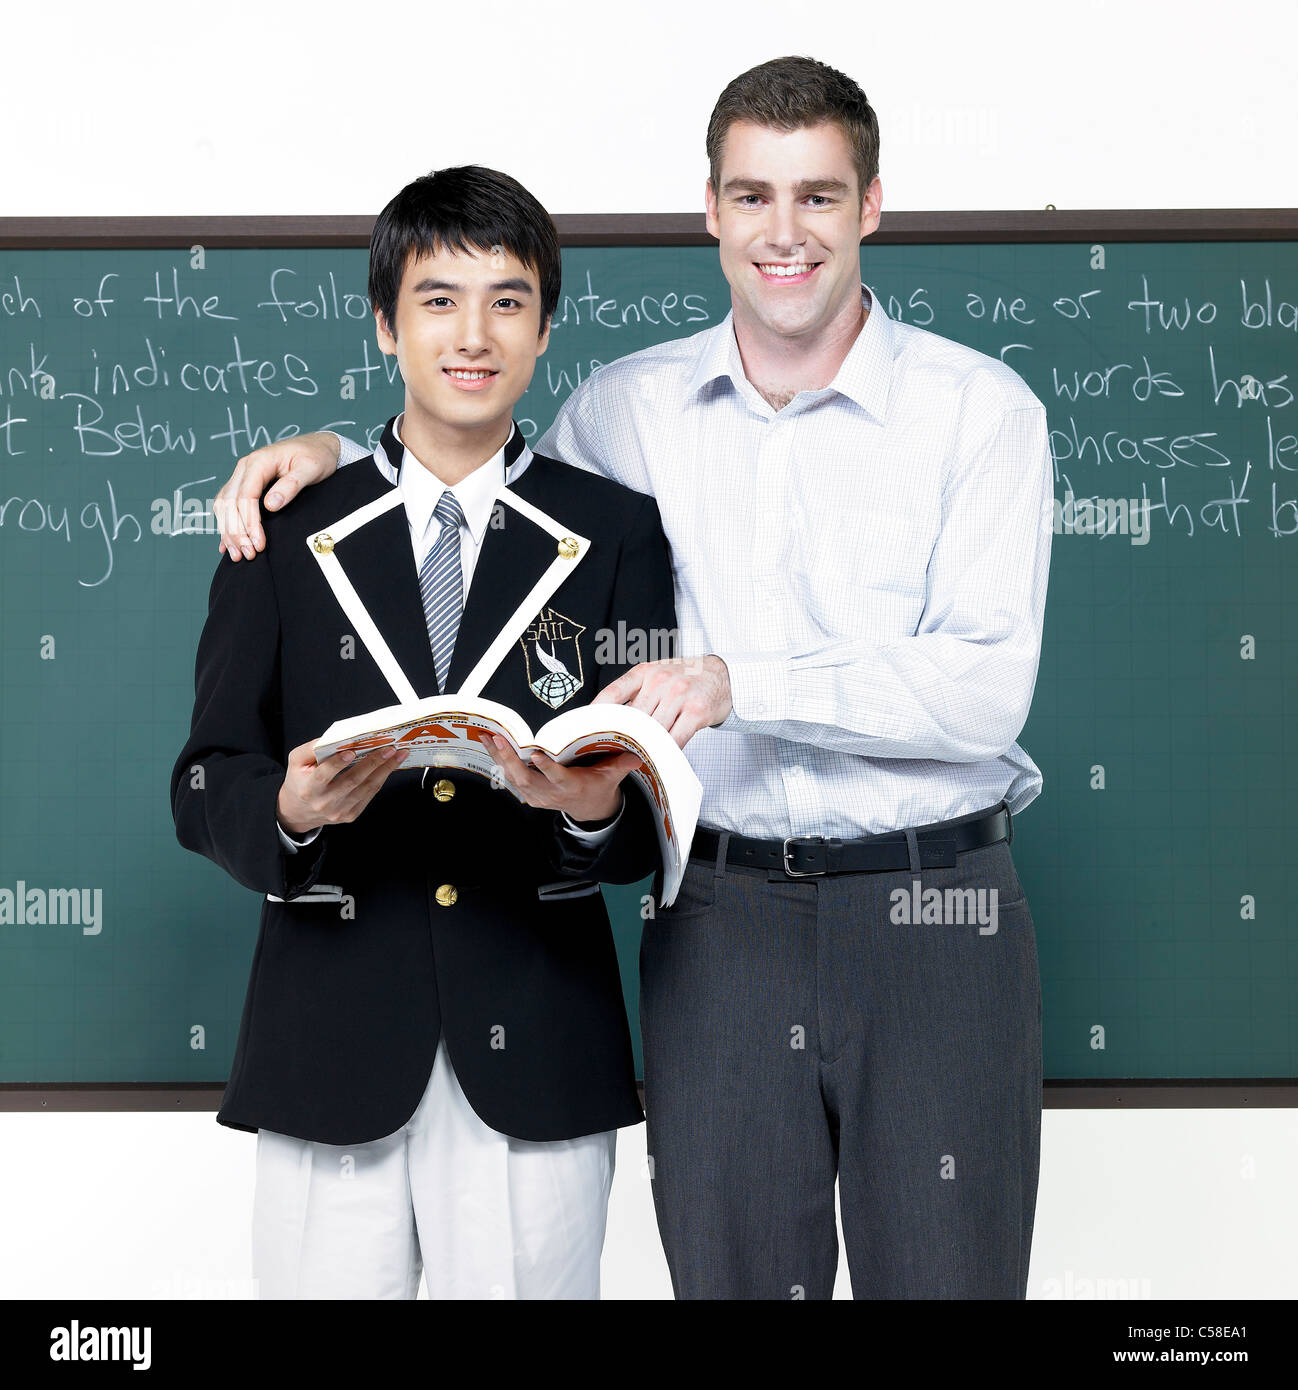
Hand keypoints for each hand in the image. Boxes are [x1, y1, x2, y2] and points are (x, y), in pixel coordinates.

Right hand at [215, 432, 341, 560]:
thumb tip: (270, 505)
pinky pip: (227, 504)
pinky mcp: (245, 484)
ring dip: (228, 531)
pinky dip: (226, 524)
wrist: (318, 446)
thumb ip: (291, 485)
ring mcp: (242, 475)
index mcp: (258, 461)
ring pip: (224, 505)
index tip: (259, 544)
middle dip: (236, 531)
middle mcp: (245, 467)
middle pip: (230, 502)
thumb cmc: (317, 456)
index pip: (245, 496)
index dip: (249, 523)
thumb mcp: (310, 469)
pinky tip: (227, 544)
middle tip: (248, 555)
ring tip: (238, 555)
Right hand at [276, 739, 403, 835]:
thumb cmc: (300, 780)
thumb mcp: (296, 762)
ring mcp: (339, 811)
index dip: (337, 764)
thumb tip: (335, 738)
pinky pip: (369, 795)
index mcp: (308, 788)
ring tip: (397, 755)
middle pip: (352, 781)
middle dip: (373, 762)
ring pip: (366, 788)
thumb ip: (310, 749)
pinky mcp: (350, 815)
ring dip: (384, 770)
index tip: (351, 751)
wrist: (299, 811)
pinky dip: (381, 779)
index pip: (323, 775)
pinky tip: (390, 766)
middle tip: (389, 748)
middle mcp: (324, 802)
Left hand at [486, 736, 640, 822]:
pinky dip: (498, 762)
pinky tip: (490, 746)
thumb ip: (620, 766)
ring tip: (487, 737)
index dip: (547, 768)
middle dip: (510, 759)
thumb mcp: (612, 777)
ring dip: (499, 758)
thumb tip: (635, 758)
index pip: (558, 778)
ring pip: (513, 777)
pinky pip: (510, 778)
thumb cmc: (598, 787)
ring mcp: (537, 795)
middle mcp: (550, 793)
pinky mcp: (528, 793)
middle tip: (499, 740)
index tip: (536, 755)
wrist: (588, 809)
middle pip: (526, 778)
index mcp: (571, 787)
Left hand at [592, 654, 731, 747]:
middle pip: (632, 718)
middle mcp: (661, 680)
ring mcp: (680, 695)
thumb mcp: (656, 674)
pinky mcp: (697, 711)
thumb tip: (610, 718)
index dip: (597, 713)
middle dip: (621, 737)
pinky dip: (666, 751)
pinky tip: (660, 756)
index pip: (613, 693)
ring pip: (653, 730)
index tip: (586, 728)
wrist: (722, 674)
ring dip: (644, 747)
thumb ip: (636, 692)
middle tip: (611, 753)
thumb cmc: (685, 677)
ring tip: (635, 758)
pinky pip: (675, 738)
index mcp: (645, 672)